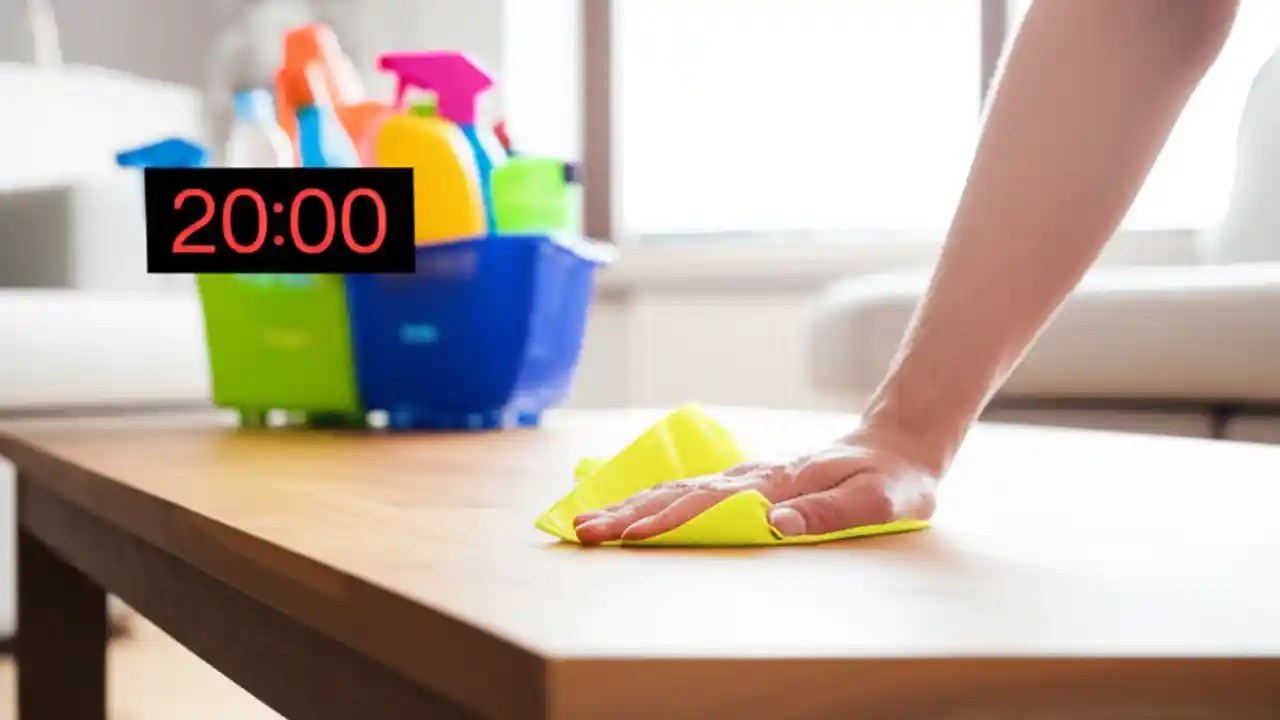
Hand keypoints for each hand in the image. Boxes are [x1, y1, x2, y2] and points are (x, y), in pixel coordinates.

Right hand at [572, 433, 938, 543]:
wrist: (897, 445)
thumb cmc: (892, 480)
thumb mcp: (878, 502)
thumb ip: (829, 512)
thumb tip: (773, 521)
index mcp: (776, 484)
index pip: (707, 505)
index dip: (662, 522)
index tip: (622, 535)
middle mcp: (752, 477)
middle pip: (677, 495)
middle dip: (626, 515)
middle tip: (581, 531)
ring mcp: (746, 477)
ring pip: (676, 490)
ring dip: (630, 506)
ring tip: (587, 521)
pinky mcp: (747, 481)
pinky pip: (690, 489)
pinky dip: (653, 498)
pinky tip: (629, 507)